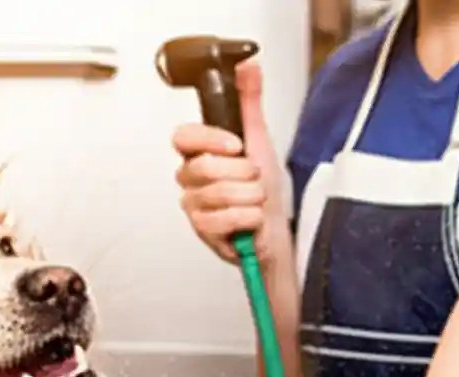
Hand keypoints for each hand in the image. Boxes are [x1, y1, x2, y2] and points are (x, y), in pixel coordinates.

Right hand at [173, 61, 290, 266]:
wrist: (275, 230)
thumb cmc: (264, 189)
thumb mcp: (259, 138)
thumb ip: (250, 101)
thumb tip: (248, 64)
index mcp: (199, 153)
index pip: (183, 137)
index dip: (210, 139)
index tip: (236, 146)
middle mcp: (191, 178)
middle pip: (205, 167)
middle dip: (243, 174)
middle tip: (254, 179)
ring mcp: (194, 205)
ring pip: (218, 193)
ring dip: (250, 198)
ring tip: (255, 201)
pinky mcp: (201, 230)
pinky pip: (222, 219)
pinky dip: (247, 219)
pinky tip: (250, 220)